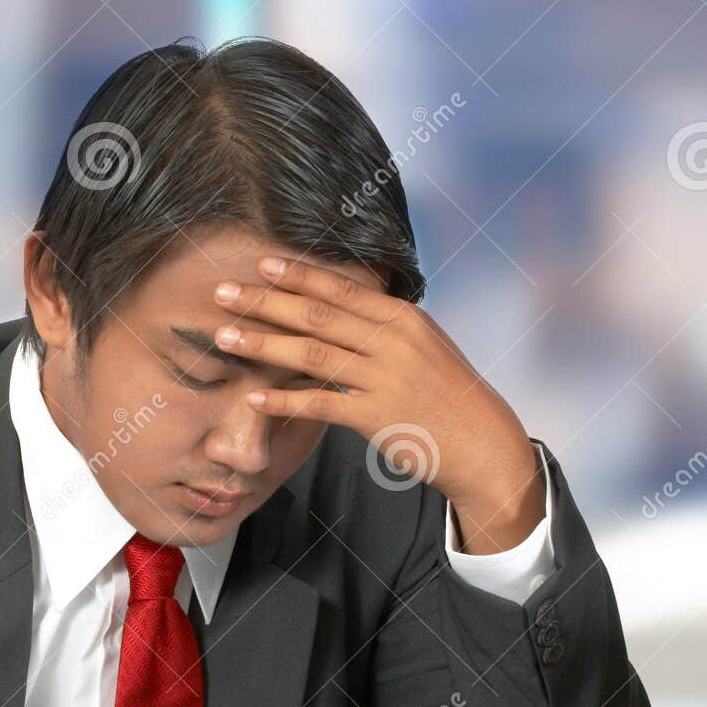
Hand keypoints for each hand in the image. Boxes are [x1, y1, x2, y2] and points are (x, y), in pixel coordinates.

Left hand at [211, 256, 544, 552]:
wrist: (482, 442)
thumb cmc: (448, 395)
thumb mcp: (424, 347)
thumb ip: (385, 328)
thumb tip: (345, 310)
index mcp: (402, 317)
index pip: (339, 289)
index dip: (296, 275)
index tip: (259, 264)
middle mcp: (392, 340)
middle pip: (316, 314)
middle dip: (264, 301)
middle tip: (223, 293)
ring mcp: (385, 377)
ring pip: (311, 353)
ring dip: (263, 344)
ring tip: (224, 338)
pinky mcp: (377, 415)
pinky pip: (321, 403)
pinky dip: (285, 399)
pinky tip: (255, 397)